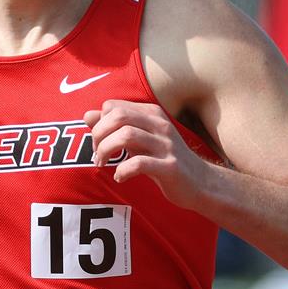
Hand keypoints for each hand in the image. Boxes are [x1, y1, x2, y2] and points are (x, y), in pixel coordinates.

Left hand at [84, 99, 211, 210]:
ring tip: (103, 164)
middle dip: (98, 135)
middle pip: (117, 116)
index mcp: (151, 114)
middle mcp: (159, 124)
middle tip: (97, 154)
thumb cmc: (163, 159)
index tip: (98, 144)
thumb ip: (114, 127)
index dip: (98, 124)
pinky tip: (120, 177)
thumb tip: (87, 115)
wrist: (201, 182)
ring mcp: (166, 145)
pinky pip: (138, 163)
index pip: (112, 106)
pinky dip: (122, 171)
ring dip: (106, 151)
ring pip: (126, 135)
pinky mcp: (170, 166)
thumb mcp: (139, 139)